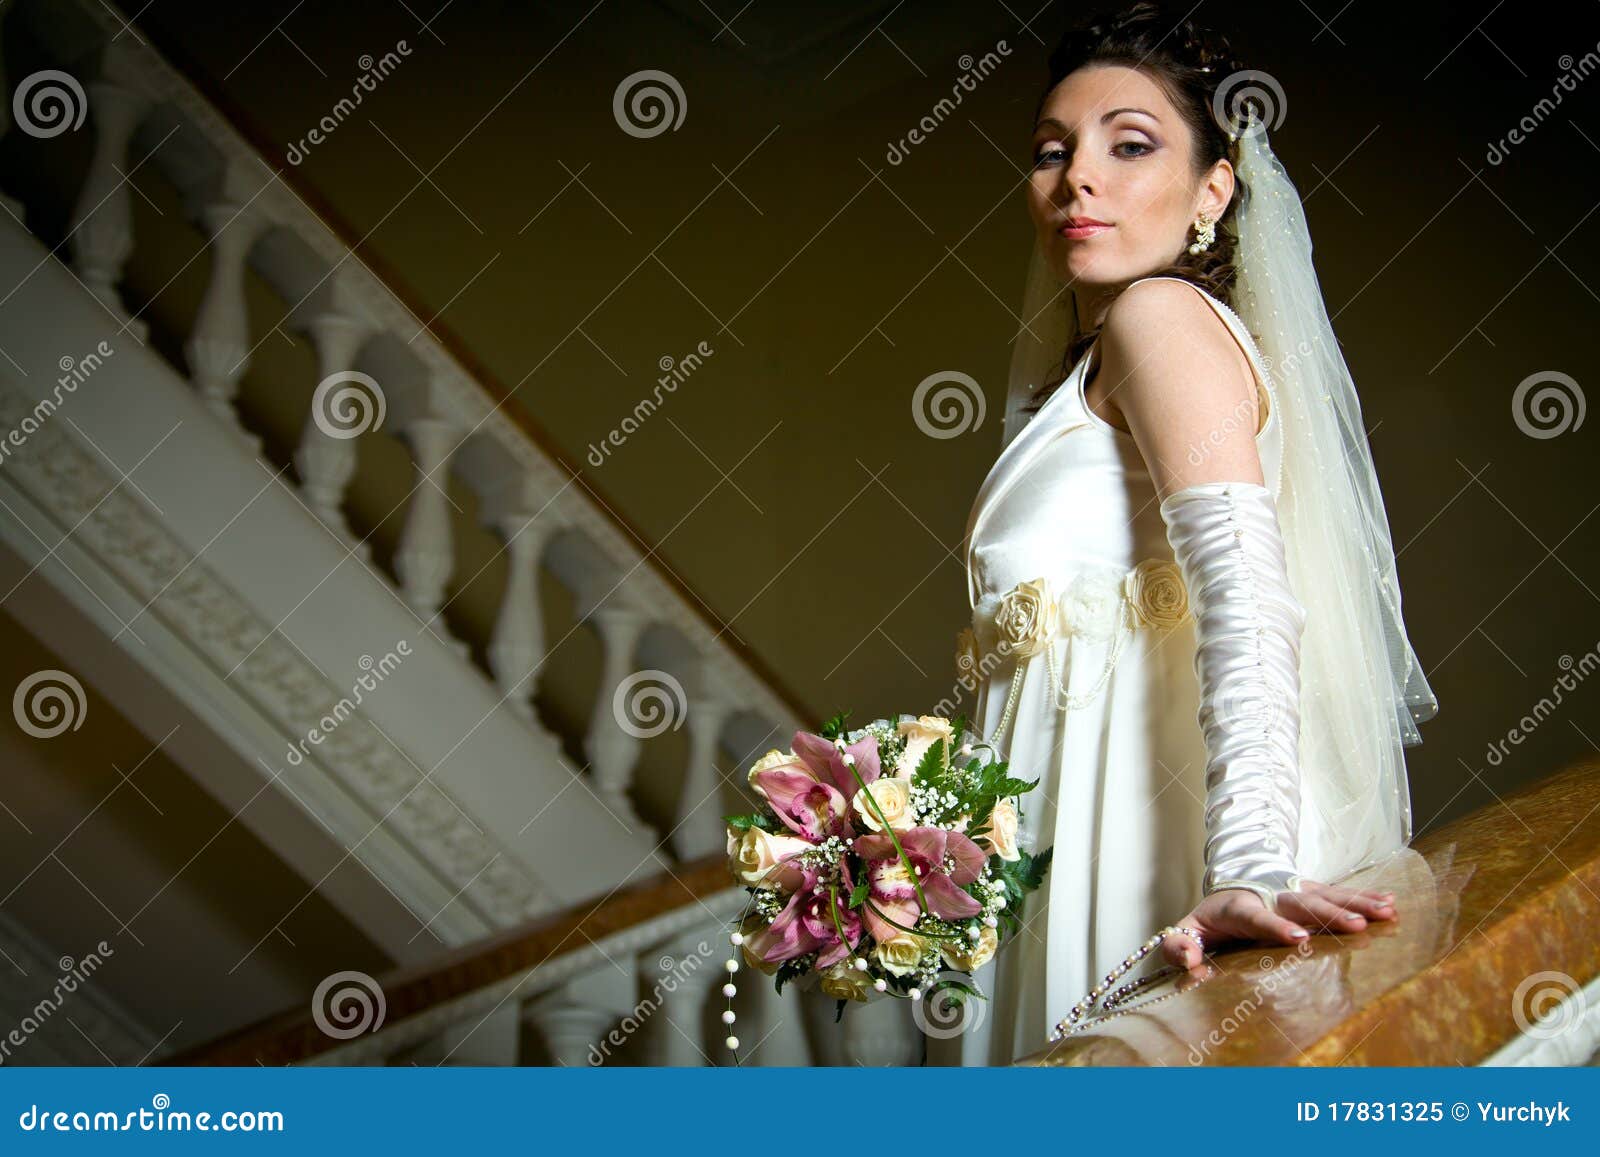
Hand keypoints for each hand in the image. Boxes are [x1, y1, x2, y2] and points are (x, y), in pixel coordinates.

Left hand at [1159, 880, 1397, 969]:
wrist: (1227, 886)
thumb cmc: (1207, 921)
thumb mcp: (1183, 931)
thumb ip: (1177, 946)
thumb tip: (1189, 960)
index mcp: (1237, 908)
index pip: (1257, 918)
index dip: (1277, 927)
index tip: (1299, 939)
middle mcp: (1270, 896)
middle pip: (1302, 904)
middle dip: (1330, 915)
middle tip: (1357, 927)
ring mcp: (1293, 893)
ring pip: (1326, 896)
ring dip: (1357, 904)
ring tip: (1386, 913)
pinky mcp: (1310, 893)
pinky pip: (1339, 894)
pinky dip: (1364, 897)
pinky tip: (1390, 902)